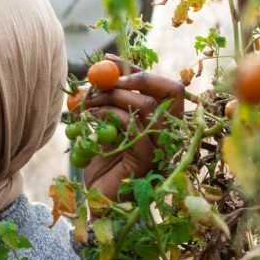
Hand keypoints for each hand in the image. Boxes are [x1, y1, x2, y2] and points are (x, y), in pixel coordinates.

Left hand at [81, 54, 184, 200]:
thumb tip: (98, 75)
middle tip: (106, 80)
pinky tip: (91, 116)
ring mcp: (163, 144)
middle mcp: (169, 129)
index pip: (160, 85)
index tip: (108, 59)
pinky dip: (110, 115)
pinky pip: (134, 126)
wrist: (98, 199)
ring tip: (88, 102)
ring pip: (149, 106)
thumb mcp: (105, 127)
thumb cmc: (102, 164)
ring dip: (114, 97)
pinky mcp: (148, 157)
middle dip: (136, 78)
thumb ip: (106, 104)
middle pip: (171, 90)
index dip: (136, 69)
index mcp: (161, 119)